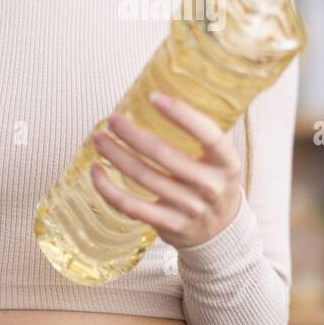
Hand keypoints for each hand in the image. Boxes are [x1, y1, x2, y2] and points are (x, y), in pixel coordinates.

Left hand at [90, 92, 243, 248]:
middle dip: (132, 134)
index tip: (154, 98)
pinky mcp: (170, 225)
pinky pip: (132, 206)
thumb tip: (167, 93)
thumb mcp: (221, 159)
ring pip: (144, 177)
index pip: (208, 134)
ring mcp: (190, 208)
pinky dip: (109, 190)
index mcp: (227, 163)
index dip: (182, 115)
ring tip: (99, 139)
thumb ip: (202, 134)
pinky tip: (96, 172)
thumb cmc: (213, 182)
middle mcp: (210, 186)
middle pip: (165, 155)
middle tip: (112, 119)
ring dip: (116, 156)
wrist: (221, 231)